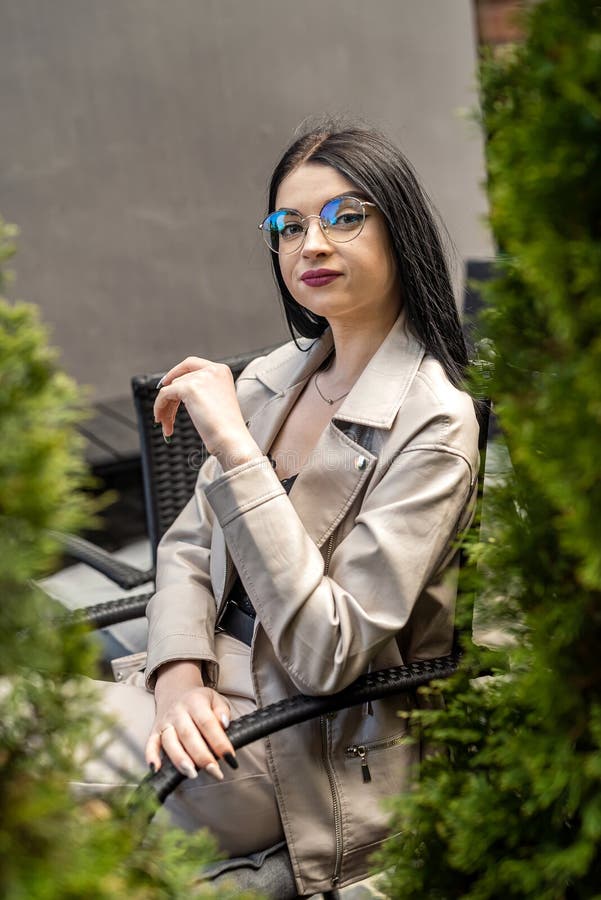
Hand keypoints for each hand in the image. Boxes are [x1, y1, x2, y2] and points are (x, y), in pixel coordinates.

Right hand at [145, 661, 236, 780]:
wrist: (175, 691)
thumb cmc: (199, 700)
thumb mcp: (216, 698)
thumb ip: (222, 710)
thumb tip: (224, 724)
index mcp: (195, 702)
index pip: (208, 723)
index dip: (219, 741)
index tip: (230, 757)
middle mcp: (178, 712)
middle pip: (189, 735)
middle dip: (202, 756)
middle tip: (215, 771)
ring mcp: (165, 722)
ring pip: (170, 742)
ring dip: (180, 760)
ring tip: (192, 774)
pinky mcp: (154, 731)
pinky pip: (150, 744)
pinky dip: (151, 757)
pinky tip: (156, 770)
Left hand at [154, 357, 261, 467]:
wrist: (230, 438)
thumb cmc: (226, 427)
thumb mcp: (216, 400)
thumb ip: (201, 390)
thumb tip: (174, 388)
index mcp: (221, 371)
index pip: (191, 364)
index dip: (176, 372)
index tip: (165, 384)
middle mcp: (212, 370)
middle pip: (179, 380)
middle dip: (170, 400)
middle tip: (164, 416)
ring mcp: (200, 377)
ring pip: (170, 389)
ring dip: (166, 408)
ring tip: (167, 426)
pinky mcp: (189, 388)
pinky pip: (164, 395)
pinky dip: (159, 407)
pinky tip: (162, 421)